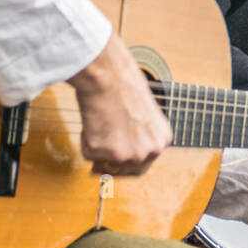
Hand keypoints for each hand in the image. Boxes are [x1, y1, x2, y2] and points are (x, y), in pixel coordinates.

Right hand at [68, 32, 171, 175]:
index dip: (126, 165)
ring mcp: (127, 154)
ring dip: (97, 149)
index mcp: (161, 141)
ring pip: (105, 163)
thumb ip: (137, 136)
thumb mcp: (143, 115)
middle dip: (110, 165)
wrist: (108, 76)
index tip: (113, 163)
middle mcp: (148, 152)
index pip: (144, 165)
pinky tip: (92, 120)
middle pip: (126, 171)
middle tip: (97, 160)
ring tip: (98, 123)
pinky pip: (88, 153)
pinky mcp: (105, 153)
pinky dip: (85, 139)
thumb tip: (120, 154)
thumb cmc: (123, 87)